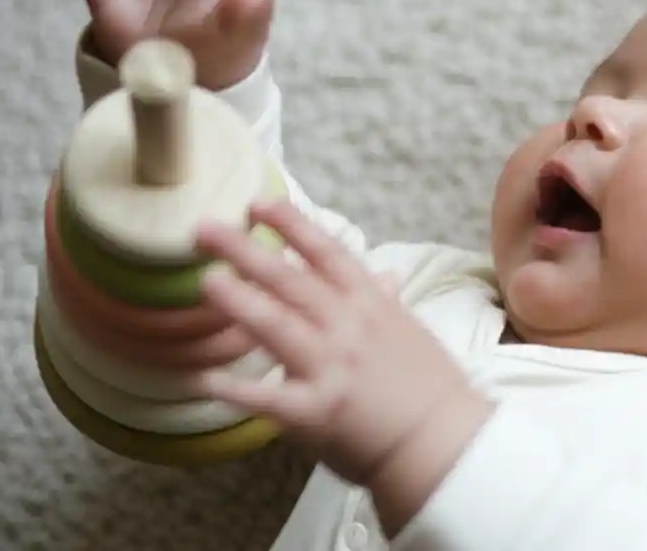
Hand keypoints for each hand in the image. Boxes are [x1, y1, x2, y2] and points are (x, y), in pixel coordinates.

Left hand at [194, 201, 489, 488]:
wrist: (442, 442)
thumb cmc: (428, 387)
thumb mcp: (411, 331)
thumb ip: (385, 301)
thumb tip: (382, 274)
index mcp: (371, 305)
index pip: (327, 253)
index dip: (292, 225)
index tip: (259, 203)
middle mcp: (348, 328)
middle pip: (291, 280)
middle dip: (246, 250)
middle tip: (206, 229)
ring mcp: (329, 368)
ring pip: (276, 325)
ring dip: (239, 300)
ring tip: (206, 281)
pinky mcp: (313, 412)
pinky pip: (266, 397)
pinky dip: (234, 389)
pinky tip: (205, 379)